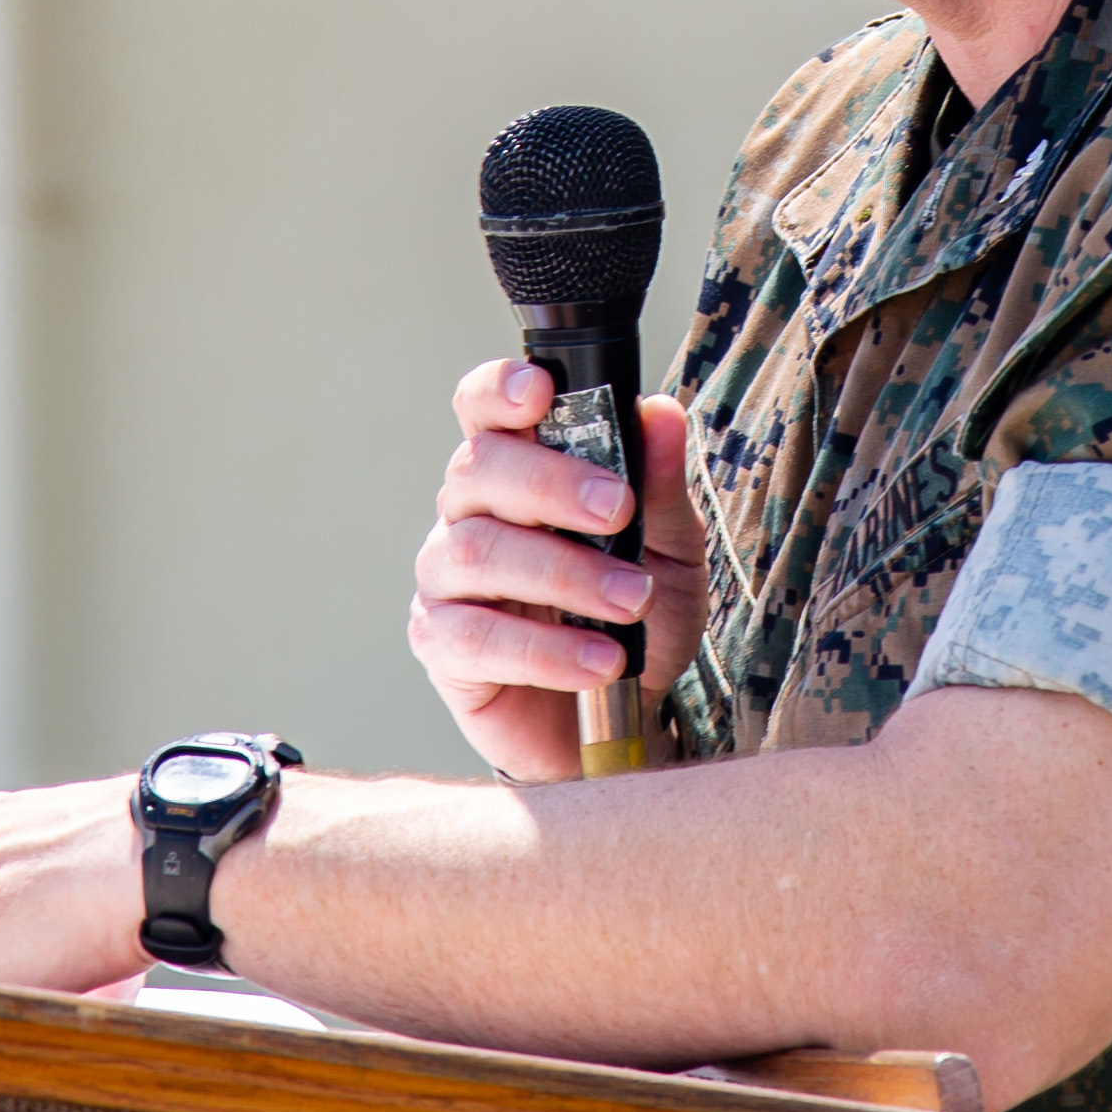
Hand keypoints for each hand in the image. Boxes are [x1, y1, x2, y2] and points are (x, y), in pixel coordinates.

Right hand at [407, 360, 709, 781]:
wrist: (623, 721)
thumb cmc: (635, 619)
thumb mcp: (670, 551)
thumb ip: (660, 486)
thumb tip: (659, 413)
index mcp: (517, 473)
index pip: (483, 410)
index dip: (499, 391)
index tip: (541, 392)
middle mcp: (468, 515)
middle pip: (477, 470)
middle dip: (552, 484)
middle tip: (618, 512)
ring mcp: (446, 580)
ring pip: (477, 551)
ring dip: (563, 574)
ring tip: (630, 603)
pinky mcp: (441, 647)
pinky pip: (473, 636)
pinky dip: (545, 650)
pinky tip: (599, 661)